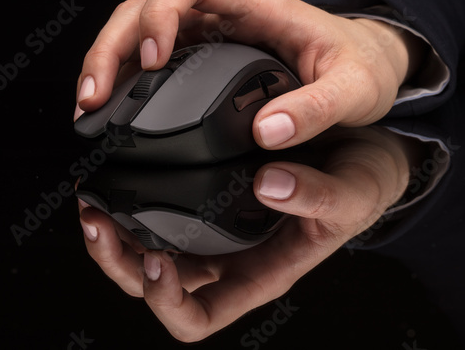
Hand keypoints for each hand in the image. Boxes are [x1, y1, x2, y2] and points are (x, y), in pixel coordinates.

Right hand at [73, 0, 423, 147]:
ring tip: (89, 110)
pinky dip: (127, 83)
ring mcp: (212, 36)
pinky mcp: (206, 61)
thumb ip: (318, 108)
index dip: (161, 10)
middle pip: (147, 5)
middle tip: (95, 97)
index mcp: (260, 5)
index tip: (155, 57)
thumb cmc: (364, 69)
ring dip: (109, 63)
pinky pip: (153, 62)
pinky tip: (111, 115)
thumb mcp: (355, 90)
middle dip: (114, 44)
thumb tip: (266, 132)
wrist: (369, 71)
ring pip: (140, 30)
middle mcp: (227, 13)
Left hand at [78, 126, 416, 341]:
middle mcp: (231, 256)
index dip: (165, 300)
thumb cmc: (364, 184)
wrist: (369, 147)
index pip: (197, 316)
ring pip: (148, 246)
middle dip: (117, 260)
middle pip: (155, 284)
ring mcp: (218, 225)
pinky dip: (136, 192)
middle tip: (99, 221)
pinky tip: (125, 166)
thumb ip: (315, 194)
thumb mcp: (353, 193)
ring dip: (114, 230)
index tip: (154, 260)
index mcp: (260, 273)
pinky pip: (162, 203)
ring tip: (96, 198)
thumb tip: (267, 185)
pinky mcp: (213, 188)